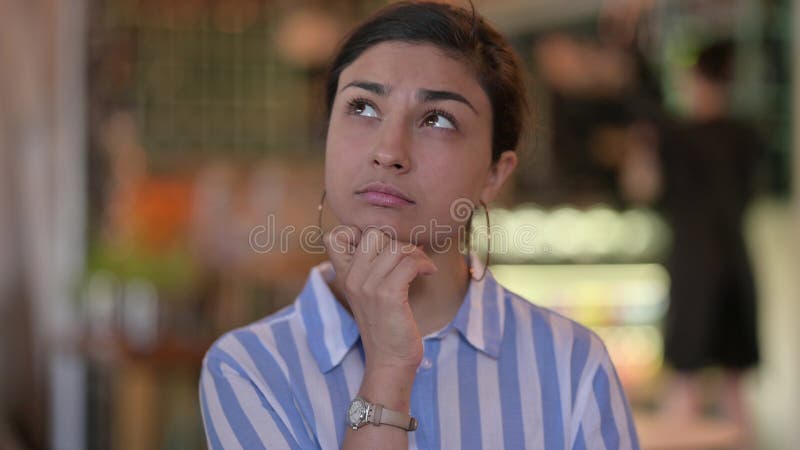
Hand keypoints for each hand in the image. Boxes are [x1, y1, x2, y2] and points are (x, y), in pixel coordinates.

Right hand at [323, 226, 437, 372]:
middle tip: (410, 256)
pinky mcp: (387, 295)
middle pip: (372, 233)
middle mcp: (352, 278)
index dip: (360, 231)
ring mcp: (368, 287)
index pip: (335, 236)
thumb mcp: (370, 293)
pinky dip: (424, 264)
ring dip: (415, 253)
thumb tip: (397, 237)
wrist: (390, 361)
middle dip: (397, 239)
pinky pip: (409, 263)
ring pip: (395, 246)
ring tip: (422, 267)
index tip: (383, 246)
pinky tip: (428, 273)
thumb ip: (372, 266)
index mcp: (344, 276)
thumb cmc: (387, 325)